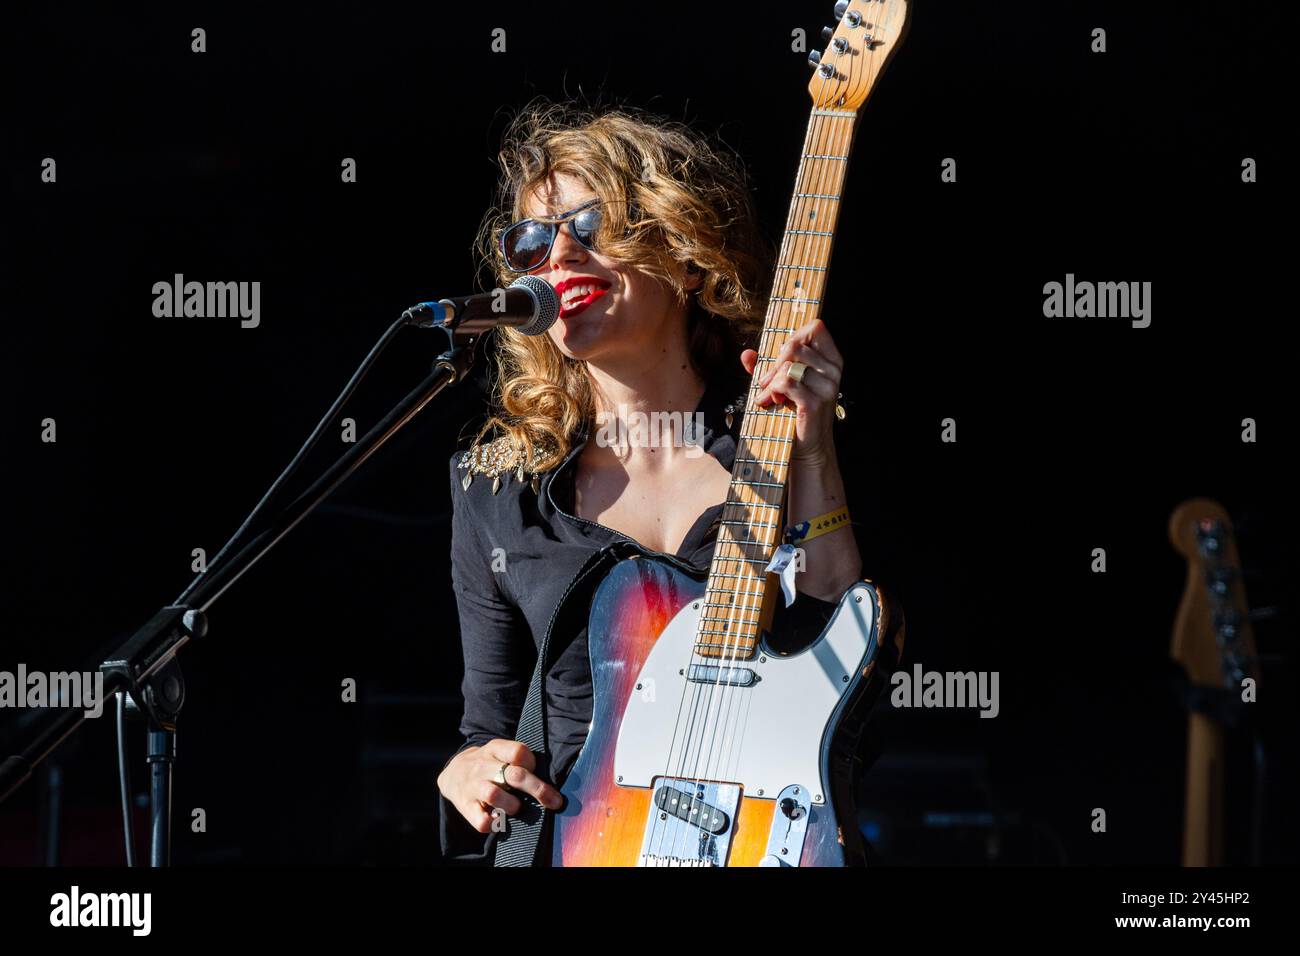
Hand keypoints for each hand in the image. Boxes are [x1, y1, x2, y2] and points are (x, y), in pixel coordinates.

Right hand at [437, 738, 564, 832]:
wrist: (453, 773)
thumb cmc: (488, 765)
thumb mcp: (499, 752)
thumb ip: (518, 760)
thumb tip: (547, 783)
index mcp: (494, 749)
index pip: (518, 752)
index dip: (531, 763)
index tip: (536, 771)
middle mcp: (483, 766)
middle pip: (514, 775)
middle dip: (538, 789)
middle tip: (555, 802)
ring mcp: (473, 787)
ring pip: (495, 795)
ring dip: (513, 805)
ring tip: (516, 808)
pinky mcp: (466, 807)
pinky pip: (481, 821)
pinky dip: (494, 824)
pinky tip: (499, 821)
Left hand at [741, 318, 843, 466]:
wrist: (806, 448)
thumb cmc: (795, 413)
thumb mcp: (781, 385)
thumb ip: (765, 368)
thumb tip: (746, 353)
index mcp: (832, 360)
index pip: (816, 327)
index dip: (793, 337)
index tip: (781, 359)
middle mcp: (834, 370)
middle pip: (795, 345)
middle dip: (774, 363)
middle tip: (766, 382)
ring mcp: (827, 386)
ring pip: (787, 365)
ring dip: (770, 381)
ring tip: (768, 395)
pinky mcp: (815, 402)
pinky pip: (785, 383)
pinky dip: (771, 391)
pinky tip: (769, 402)